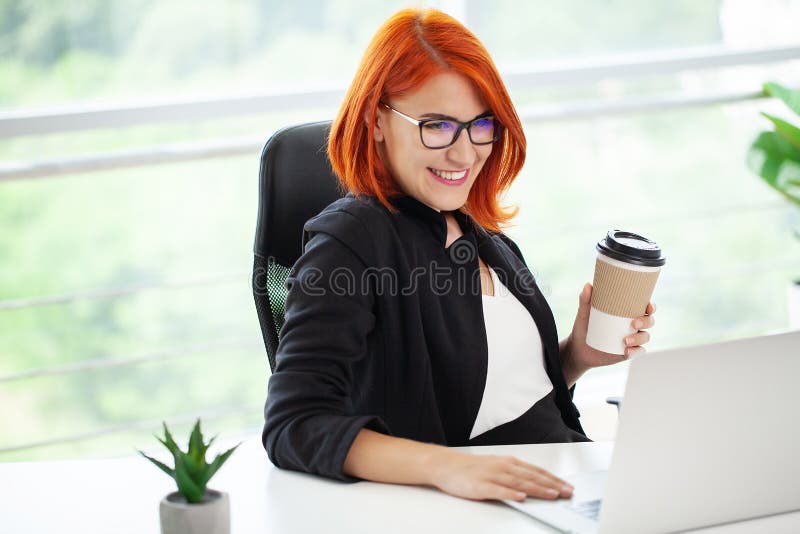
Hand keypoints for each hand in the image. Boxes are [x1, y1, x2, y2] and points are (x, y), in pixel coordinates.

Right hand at [427, 449, 573, 501]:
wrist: (446, 465)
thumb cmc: (471, 468)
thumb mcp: (496, 467)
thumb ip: (514, 475)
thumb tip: (535, 485)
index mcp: (508, 462)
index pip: (536, 471)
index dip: (553, 479)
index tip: (567, 486)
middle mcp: (503, 467)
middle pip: (531, 477)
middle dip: (551, 485)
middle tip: (567, 493)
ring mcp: (492, 476)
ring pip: (519, 483)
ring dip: (537, 489)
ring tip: (551, 495)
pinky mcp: (480, 486)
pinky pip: (498, 490)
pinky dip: (510, 494)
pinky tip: (521, 498)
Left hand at [561, 283, 655, 384]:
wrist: (578, 348)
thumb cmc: (584, 326)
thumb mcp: (583, 313)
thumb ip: (585, 299)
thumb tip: (588, 285)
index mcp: (627, 312)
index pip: (645, 307)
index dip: (651, 306)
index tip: (648, 307)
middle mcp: (633, 325)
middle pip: (649, 321)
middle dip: (646, 322)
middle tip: (633, 323)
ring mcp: (632, 338)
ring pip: (645, 337)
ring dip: (639, 338)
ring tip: (626, 340)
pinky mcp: (628, 352)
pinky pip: (638, 351)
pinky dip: (635, 351)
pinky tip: (627, 351)